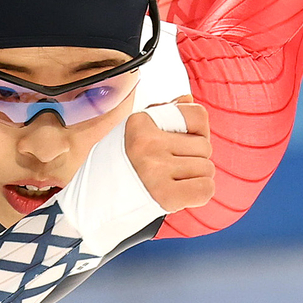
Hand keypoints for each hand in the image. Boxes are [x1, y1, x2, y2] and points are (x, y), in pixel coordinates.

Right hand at [124, 95, 214, 212]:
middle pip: (205, 146)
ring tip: (170, 182)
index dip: (197, 131)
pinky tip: (178, 194)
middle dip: (194, 159)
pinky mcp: (164, 195)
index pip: (197, 115)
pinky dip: (198, 194)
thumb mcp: (134, 132)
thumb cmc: (121, 167)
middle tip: (171, 169)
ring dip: (195, 178)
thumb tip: (188, 99)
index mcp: (140, 122)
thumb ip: (163, 115)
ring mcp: (155, 169)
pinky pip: (206, 188)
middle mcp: (147, 143)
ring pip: (207, 169)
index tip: (181, 143)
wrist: (95, 203)